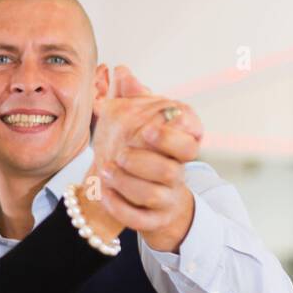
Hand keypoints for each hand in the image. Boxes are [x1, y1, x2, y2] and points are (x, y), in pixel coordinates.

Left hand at [90, 67, 203, 249]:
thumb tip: (121, 70)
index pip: (190, 141)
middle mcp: (178, 174)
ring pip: (151, 194)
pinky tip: (103, 192)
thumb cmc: (149, 153)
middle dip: (143, 160)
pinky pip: (138, 218)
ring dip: (125, 182)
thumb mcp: (142, 124)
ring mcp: (167, 199)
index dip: (171, 135)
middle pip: (170, 168)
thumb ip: (134, 99)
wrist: (158, 201)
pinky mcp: (153, 221)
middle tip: (120, 152)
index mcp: (181, 148)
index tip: (147, 127)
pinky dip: (118, 205)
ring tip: (105, 170)